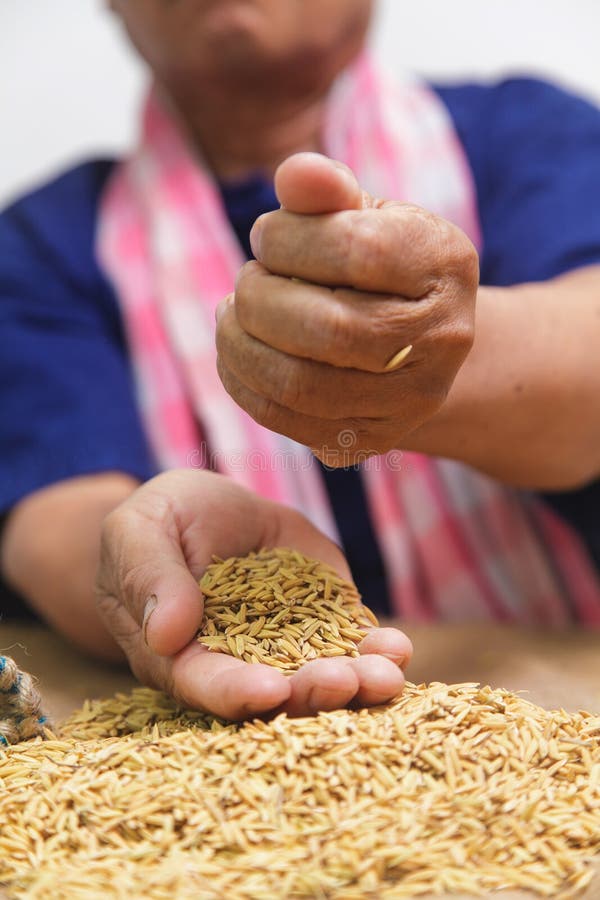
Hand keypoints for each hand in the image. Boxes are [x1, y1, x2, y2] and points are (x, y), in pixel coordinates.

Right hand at [96, 470, 411, 719]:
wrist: (208, 506)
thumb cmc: (161, 520)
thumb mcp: (141, 531)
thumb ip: (150, 577)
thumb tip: (166, 634)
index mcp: (179, 655)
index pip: (206, 684)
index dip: (236, 692)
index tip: (270, 691)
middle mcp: (237, 663)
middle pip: (275, 695)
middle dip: (311, 694)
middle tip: (344, 682)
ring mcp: (286, 644)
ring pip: (321, 677)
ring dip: (356, 683)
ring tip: (386, 673)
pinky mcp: (323, 619)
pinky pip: (352, 643)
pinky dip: (376, 650)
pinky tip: (396, 647)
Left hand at [216, 152, 478, 464]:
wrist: (419, 344)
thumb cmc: (380, 265)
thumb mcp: (363, 214)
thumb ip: (328, 190)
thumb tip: (294, 175)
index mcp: (446, 265)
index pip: (358, 251)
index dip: (289, 240)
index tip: (266, 237)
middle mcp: (442, 340)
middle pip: (330, 329)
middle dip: (261, 299)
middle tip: (247, 282)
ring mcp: (411, 400)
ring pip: (302, 384)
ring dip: (241, 345)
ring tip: (233, 316)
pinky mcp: (372, 438)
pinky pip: (288, 421)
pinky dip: (243, 384)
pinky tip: (237, 354)